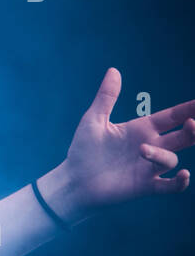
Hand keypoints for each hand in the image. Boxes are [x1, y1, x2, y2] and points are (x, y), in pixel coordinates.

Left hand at [51, 68, 192, 220]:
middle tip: (193, 122)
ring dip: (161, 155)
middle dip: (192, 129)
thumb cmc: (83, 150)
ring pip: (170, 159)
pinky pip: (170, 186)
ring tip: (142, 150)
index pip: (173, 116)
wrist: (73, 180)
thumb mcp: (93, 120)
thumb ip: (106, 97)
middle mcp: (151, 146)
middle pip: (183, 136)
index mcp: (141, 128)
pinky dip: (179, 183)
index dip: (190, 109)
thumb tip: (114, 70)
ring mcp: (149, 167)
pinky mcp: (144, 186)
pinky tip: (184, 175)